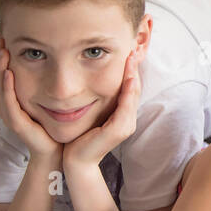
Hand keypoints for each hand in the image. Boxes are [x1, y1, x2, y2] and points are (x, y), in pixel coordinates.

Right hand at [0, 42, 61, 160]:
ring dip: (0, 65)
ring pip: (1, 84)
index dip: (4, 47)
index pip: (6, 65)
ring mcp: (11, 112)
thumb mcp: (53, 94)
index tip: (3, 26)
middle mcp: (9, 102)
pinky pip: (9, 102)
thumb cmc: (57, 122)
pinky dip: (7, 86)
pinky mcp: (17, 123)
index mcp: (16, 94)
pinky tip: (9, 72)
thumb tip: (60, 50)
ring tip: (2, 47)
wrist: (58, 152)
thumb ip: (51, 75)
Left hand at [63, 50, 142, 169]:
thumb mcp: (91, 116)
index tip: (128, 52)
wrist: (76, 161)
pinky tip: (128, 77)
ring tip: (132, 58)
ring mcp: (126, 125)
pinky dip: (128, 90)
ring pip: (133, 95)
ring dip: (134, 75)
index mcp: (123, 116)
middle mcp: (128, 120)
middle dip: (134, 69)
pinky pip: (126, 106)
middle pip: (135, 89)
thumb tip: (92, 82)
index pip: (130, 89)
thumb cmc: (80, 138)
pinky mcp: (119, 129)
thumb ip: (96, 103)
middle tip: (133, 49)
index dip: (131, 71)